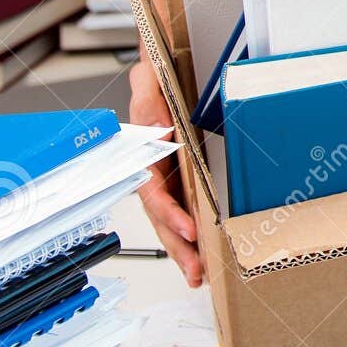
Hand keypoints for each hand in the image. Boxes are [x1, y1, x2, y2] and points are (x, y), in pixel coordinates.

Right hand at [129, 56, 203, 286]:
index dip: (169, 213)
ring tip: (199, 274)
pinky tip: (202, 252)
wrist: (164, 72)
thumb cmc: (155, 79)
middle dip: (178, 247)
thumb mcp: (148, 79)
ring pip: (173, 222)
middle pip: (163, 218)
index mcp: (144, 154)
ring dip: (185, 249)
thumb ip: (148, 92)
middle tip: (196, 269)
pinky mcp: (184, 180)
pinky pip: (186, 211)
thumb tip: (155, 109)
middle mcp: (155, 171)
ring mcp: (169, 179)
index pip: (153, 192)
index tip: (188, 229)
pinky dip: (191, 235)